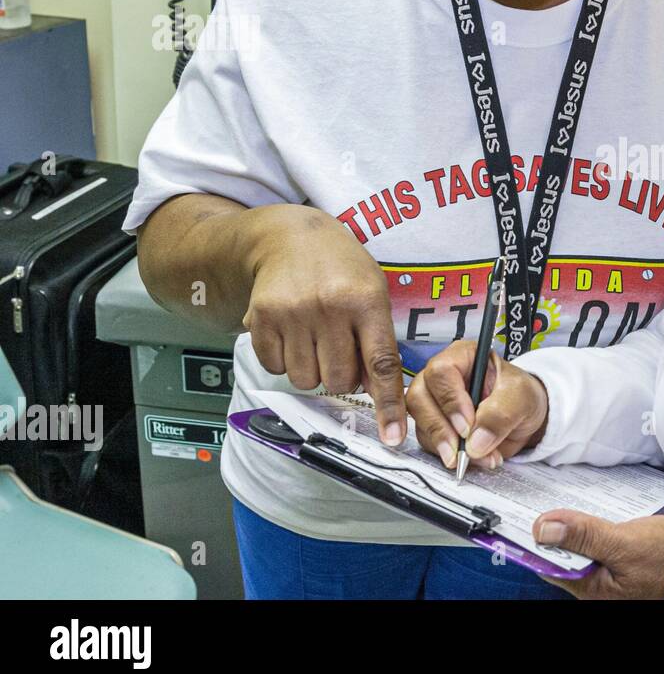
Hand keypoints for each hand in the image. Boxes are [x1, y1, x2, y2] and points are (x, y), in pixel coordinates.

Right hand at [240, 205, 407, 445]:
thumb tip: (378, 392)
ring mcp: (292, 313)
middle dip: (343, 377)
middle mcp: (329, 307)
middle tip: (340, 351)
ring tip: (315, 339)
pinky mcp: (261, 319)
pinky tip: (292, 334)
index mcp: (366, 300)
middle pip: (340, 380)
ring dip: (313, 371)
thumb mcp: (374, 292)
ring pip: (307, 381)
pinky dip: (286, 361)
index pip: (382, 364)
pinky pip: (277, 368)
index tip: (392, 436)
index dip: (388, 405)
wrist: (289, 237)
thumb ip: (378, 340)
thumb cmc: (340, 268)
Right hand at [405, 339, 549, 470]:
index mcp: (463, 356)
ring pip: (421, 423)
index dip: (451, 401)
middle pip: (420, 397)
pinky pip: (429, 442)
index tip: (467, 426)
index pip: (442, 372)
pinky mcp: (435, 426)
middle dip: (440, 428)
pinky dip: (451, 455)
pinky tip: (475, 459)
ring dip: (446, 446)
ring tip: (478, 457)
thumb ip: (500, 414)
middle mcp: (442, 377)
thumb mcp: (521, 397)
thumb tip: (475, 440)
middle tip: (463, 450)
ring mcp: (435, 401)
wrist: (523, 417)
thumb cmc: (521, 394)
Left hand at [531, 512, 663, 598]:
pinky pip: (594, 545)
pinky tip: (587, 514)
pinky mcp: (618, 563)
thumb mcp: (624, 542)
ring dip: (571, 528)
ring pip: (577, 548)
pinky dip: (588, 529)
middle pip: (561, 557)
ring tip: (562, 504)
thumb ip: (584, 536)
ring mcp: (609, 576)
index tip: (524, 514)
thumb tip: (541, 528)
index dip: (535, 540)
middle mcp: (598, 588)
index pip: (550, 566)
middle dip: (553, 531)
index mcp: (593, 591)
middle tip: (543, 501)